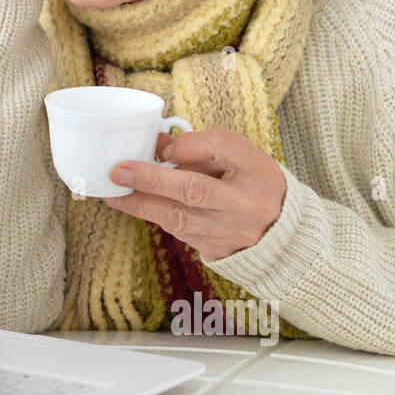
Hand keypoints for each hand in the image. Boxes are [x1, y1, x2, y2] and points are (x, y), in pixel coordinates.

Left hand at [100, 127, 286, 261]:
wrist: (283, 234)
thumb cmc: (253, 185)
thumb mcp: (238, 158)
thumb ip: (199, 147)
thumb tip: (155, 144)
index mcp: (256, 168)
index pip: (224, 146)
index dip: (191, 144)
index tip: (167, 146)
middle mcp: (246, 202)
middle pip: (195, 189)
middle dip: (151, 180)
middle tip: (118, 171)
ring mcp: (231, 231)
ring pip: (180, 218)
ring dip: (140, 204)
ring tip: (111, 192)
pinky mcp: (217, 250)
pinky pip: (180, 233)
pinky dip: (153, 216)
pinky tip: (129, 205)